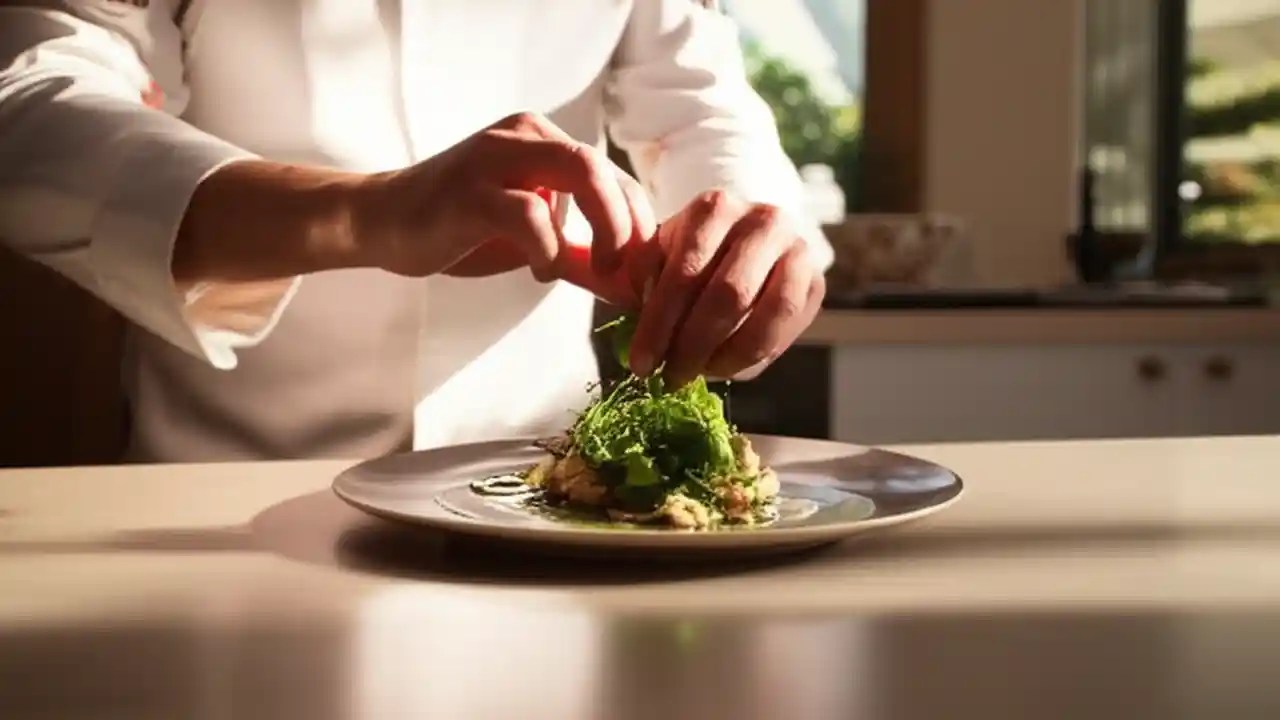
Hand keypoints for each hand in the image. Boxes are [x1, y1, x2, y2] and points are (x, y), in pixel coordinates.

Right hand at [353, 112, 653, 279]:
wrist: (382, 222)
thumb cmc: (459, 229)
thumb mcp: (533, 244)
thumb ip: (580, 259)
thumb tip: (632, 291)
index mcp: (545, 141)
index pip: (614, 175)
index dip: (640, 225)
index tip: (645, 272)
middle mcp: (526, 136)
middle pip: (604, 167)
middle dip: (632, 226)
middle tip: (631, 273)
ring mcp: (496, 157)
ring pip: (580, 172)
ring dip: (605, 228)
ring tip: (600, 270)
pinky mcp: (470, 190)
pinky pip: (530, 212)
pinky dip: (548, 249)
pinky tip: (539, 269)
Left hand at [626, 190, 825, 386]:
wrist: (745, 244)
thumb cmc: (690, 258)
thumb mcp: (657, 258)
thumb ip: (633, 278)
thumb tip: (603, 306)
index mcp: (714, 207)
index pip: (684, 271)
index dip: (659, 324)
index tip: (639, 364)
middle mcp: (762, 219)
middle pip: (726, 295)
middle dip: (692, 345)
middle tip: (669, 377)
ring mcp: (797, 248)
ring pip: (765, 315)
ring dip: (727, 356)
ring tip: (698, 374)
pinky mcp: (816, 281)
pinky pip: (786, 329)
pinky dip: (754, 356)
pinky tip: (726, 367)